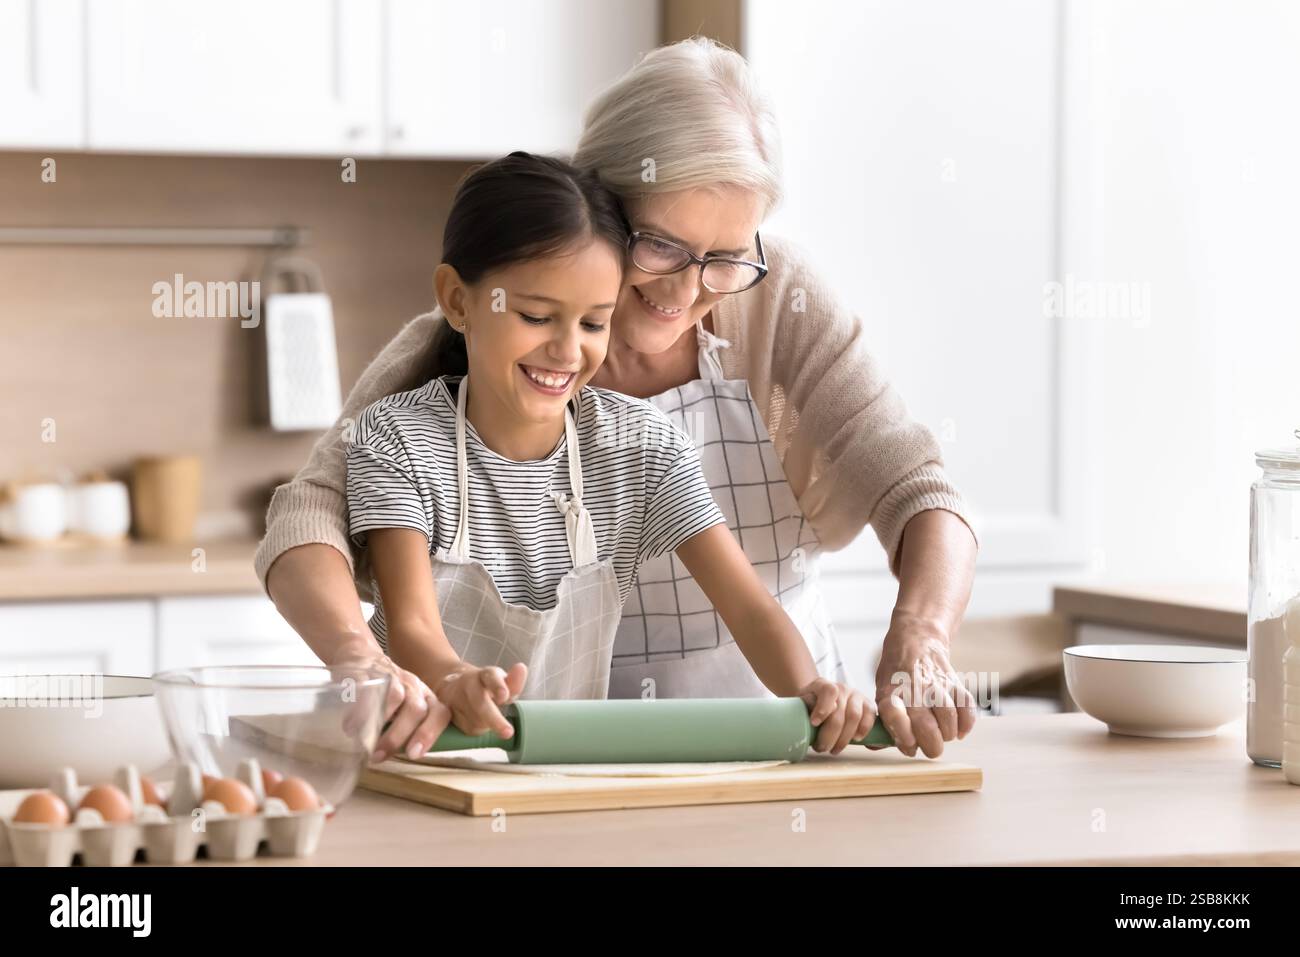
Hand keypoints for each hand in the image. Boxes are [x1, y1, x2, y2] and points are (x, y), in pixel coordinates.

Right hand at [332, 650, 452, 762]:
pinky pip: (368, 688)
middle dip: (399, 735)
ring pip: (395, 697)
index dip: (429, 734)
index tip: (414, 754)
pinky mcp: (369, 671)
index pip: (439, 714)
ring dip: (379, 723)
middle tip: (380, 756)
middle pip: (416, 709)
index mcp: (425, 697)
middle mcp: (413, 686)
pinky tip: (351, 726)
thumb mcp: (400, 710)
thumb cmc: (384, 692)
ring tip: (364, 743)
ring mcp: (392, 676)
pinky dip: (359, 710)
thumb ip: (401, 732)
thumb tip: (392, 759)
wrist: (361, 655)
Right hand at [433, 662, 527, 738]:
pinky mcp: (444, 711)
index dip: (497, 686)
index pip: (491, 677)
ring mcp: (454, 697)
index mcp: (485, 674)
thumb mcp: (500, 682)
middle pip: (480, 702)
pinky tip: (474, 725)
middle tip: (507, 732)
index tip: (504, 696)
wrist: (452, 685)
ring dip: (485, 725)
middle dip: (494, 719)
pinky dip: (471, 729)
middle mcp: (467, 683)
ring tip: (489, 722)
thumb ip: (513, 682)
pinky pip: (461, 727)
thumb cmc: (484, 687)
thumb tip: (521, 668)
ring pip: (472, 720)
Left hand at [798, 677, 877, 754]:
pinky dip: (864, 729)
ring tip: (835, 749)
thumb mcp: (801, 704)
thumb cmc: (808, 706)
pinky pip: (870, 716)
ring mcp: (856, 695)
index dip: (823, 708)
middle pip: (840, 711)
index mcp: (823, 684)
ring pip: (854, 716)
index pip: (828, 691)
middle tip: (821, 748)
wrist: (820, 700)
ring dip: (844, 737)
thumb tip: (795, 730)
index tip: (814, 723)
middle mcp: (842, 687)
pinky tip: (856, 739)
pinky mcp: (867, 704)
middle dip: (830, 735)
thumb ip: (802, 711)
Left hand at [873, 615, 977, 757]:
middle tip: (931, 748)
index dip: (903, 735)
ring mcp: (935, 684)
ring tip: (943, 735)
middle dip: (931, 746)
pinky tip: (959, 730)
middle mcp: (912, 688)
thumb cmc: (896, 672)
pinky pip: (966, 706)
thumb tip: (877, 745)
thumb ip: (883, 719)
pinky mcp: (954, 682)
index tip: (909, 746)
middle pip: (926, 726)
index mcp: (890, 691)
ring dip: (948, 734)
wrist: (915, 640)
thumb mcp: (881, 690)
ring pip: (948, 718)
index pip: (894, 716)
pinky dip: (966, 723)